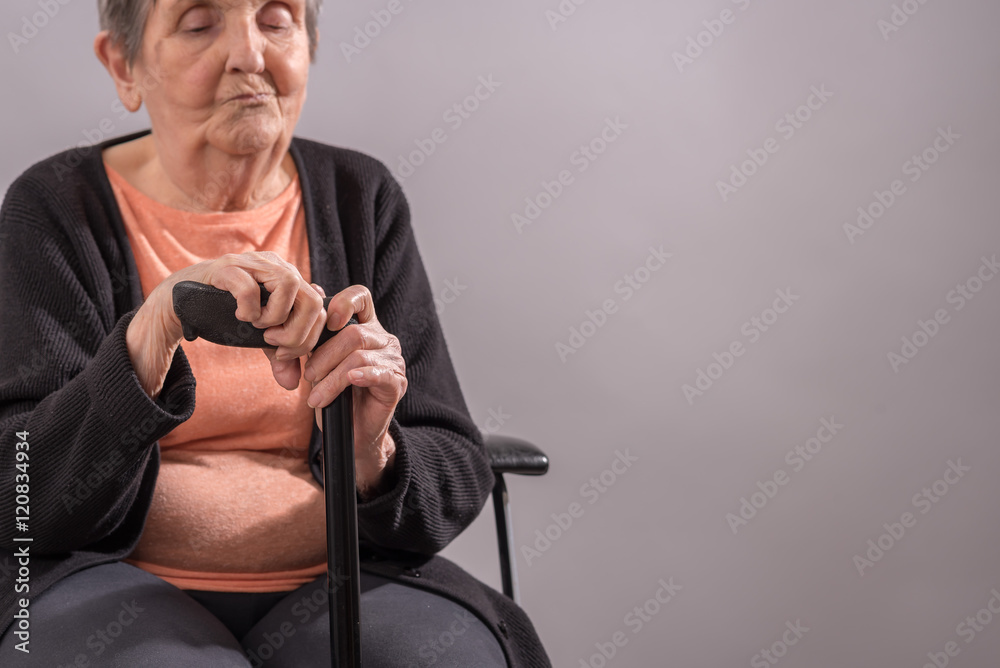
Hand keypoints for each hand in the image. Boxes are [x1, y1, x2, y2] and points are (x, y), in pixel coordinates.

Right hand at [130, 251, 326, 396]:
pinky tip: (240, 316)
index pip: (320, 308)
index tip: (285, 353)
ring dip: (276, 317)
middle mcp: (277, 266)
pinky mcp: (228, 266)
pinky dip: (249, 310)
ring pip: (289, 284)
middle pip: (312, 299)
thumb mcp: (258, 336)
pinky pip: (250, 288)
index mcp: (290, 281)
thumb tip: (292, 384)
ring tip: (257, 327)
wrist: (183, 301)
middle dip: (297, 333)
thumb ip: (279, 356)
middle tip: (273, 344)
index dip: (309, 337)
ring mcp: (253, 263)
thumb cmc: (226, 315)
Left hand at [303, 285, 407, 498]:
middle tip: (308, 376)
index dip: (344, 302)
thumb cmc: (336, 394)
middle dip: (324, 355)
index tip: (327, 322)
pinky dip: (361, 376)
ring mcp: (393, 361)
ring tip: (316, 396)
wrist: (352, 433)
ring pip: (359, 356)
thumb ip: (316, 331)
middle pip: (354, 333)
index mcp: (366, 328)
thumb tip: (312, 288)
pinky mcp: (397, 383)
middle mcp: (384, 340)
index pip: (361, 297)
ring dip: (332, 378)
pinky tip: (351, 382)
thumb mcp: (319, 361)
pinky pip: (380, 374)